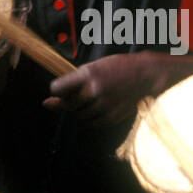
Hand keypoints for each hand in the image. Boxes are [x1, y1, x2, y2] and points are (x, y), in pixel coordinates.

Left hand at [43, 52, 169, 127]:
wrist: (146, 75)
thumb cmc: (119, 67)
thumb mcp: (94, 67)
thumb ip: (70, 83)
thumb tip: (46, 104)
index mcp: (88, 74)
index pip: (57, 89)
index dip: (58, 91)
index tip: (63, 90)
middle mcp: (94, 90)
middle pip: (67, 104)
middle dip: (70, 101)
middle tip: (81, 94)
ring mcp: (103, 105)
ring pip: (78, 115)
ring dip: (80, 110)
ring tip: (92, 99)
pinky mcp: (111, 117)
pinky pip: (90, 124)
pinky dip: (90, 119)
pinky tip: (97, 108)